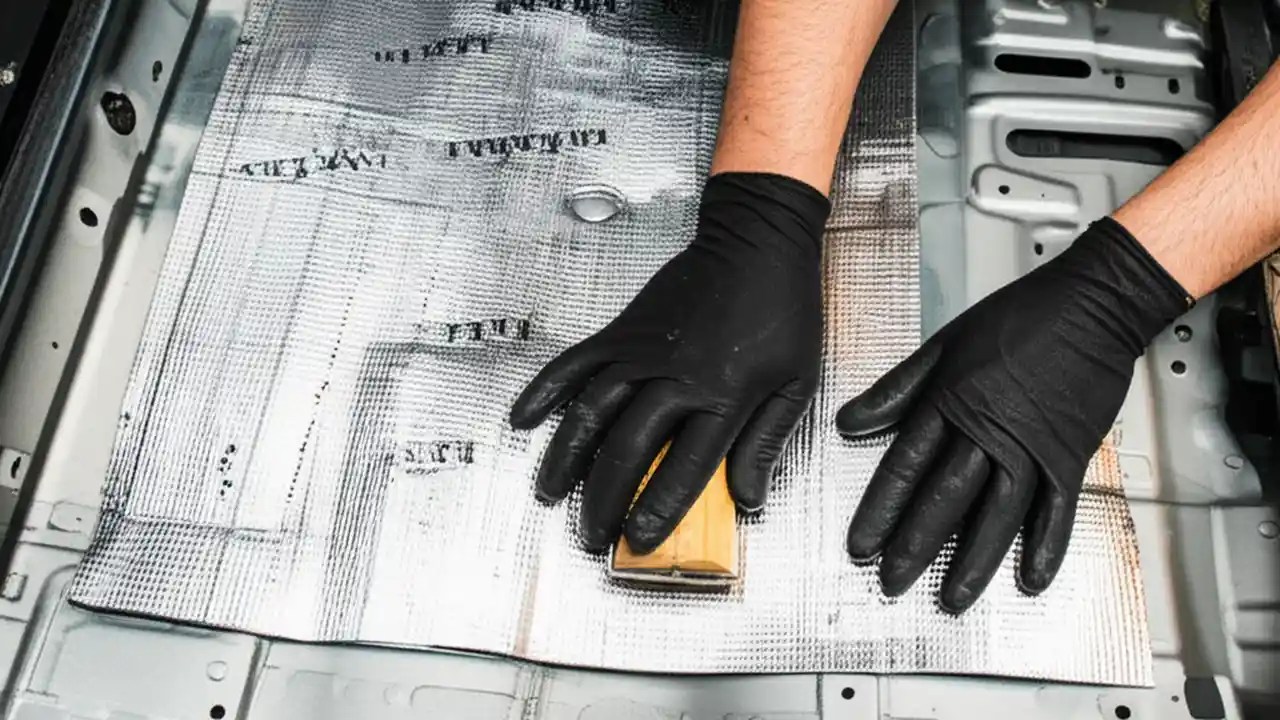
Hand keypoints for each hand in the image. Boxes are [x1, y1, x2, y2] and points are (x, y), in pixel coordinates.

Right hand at [510, 173, 828, 552]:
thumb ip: (766, 443)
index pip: (684, 468)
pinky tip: (524, 419)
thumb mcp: (795, 383)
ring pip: (590, 412)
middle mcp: (674, 376)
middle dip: (603, 498)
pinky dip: (544, 390)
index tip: (640, 540)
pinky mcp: (622, 330)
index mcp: (723, 395)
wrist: (756, 240)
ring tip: (550, 493)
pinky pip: (574, 364)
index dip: (658, 510)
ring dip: (566, 457)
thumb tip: (749, 499)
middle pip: (626, 448)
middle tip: (591, 533)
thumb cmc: (782, 310)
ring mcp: (641, 351)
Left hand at [837, 218, 1189, 611]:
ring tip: (952, 598)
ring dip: (973, 561)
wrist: (1091, 304)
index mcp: (950, 403)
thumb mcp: (942, 345)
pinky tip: (1031, 579)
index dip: (880, 510)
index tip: (861, 543)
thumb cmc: (1019, 317)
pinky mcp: (1070, 455)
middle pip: (944, 500)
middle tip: (892, 582)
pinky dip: (1045, 547)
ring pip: (997, 516)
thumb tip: (849, 421)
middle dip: (915, 546)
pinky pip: (1057, 511)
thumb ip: (896, 389)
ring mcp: (1032, 447)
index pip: (904, 467)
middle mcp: (988, 432)